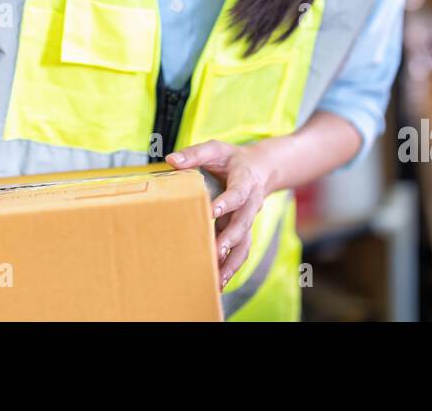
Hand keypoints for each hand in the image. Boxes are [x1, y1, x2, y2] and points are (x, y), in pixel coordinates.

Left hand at [166, 140, 276, 288]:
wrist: (261, 169)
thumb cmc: (232, 159)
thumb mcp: (215, 150)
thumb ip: (194, 154)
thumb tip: (170, 159)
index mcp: (245, 180)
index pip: (237, 193)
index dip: (226, 202)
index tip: (213, 210)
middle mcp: (251, 203)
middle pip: (243, 223)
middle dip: (230, 238)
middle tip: (216, 251)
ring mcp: (248, 220)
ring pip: (244, 243)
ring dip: (232, 261)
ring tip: (218, 278)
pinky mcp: (244, 231)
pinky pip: (241, 251)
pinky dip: (231, 267)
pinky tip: (219, 282)